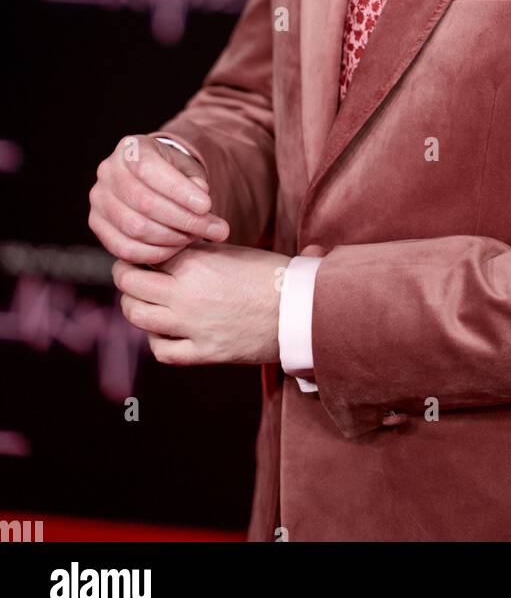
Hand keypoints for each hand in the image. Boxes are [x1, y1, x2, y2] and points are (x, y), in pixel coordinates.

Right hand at [89, 133, 228, 265]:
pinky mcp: (97, 224)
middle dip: (184, 219)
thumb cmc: (172, 172)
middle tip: (214, 229)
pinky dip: (154, 253)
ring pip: (135, 228)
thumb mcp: (188, 168)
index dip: (179, 190)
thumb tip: (201, 203)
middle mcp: (108, 171)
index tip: (207, 206)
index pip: (149, 169)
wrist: (149, 180)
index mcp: (130, 149)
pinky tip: (176, 249)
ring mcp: (98, 199)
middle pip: (144, 202)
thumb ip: (196, 182)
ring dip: (172, 238)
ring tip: (196, 237)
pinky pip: (124, 248)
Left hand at [113, 244, 291, 365]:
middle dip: (124, 275)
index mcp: (195, 262)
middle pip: (130, 283)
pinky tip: (163, 333)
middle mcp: (186, 293)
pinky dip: (156, 341)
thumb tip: (171, 245)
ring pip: (137, 316)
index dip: (136, 248)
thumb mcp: (231, 251)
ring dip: (133, 306)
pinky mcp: (203, 352)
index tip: (137, 249)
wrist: (299, 308)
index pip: (145, 250)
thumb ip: (197, 250)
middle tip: (128, 272)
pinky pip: (161, 350)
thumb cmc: (270, 274)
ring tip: (140, 301)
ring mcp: (192, 325)